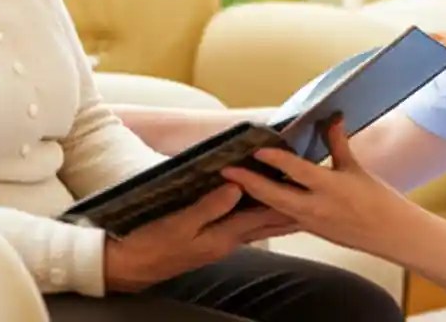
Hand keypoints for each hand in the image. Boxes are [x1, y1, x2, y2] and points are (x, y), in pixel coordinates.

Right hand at [103, 183, 297, 292]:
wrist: (133, 266)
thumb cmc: (154, 243)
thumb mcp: (180, 224)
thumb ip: (210, 206)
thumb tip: (237, 188)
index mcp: (224, 235)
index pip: (262, 215)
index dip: (283, 196)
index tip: (301, 180)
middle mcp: (228, 240)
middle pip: (267, 222)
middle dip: (291, 206)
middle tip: (312, 189)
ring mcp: (221, 241)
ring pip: (257, 224)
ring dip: (277, 211)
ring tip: (298, 196)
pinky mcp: (212, 240)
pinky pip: (243, 225)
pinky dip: (257, 214)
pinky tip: (260, 207)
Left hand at [220, 115, 417, 256]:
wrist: (391, 234)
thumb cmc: (377, 199)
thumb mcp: (356, 168)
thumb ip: (338, 142)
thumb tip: (332, 115)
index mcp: (330, 187)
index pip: (297, 171)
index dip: (275, 159)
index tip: (256, 149)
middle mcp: (316, 207)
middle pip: (274, 195)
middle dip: (248, 183)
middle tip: (226, 170)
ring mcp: (309, 223)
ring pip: (272, 211)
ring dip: (250, 199)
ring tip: (228, 187)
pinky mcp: (307, 230)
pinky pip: (279, 222)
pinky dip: (261, 215)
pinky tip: (244, 210)